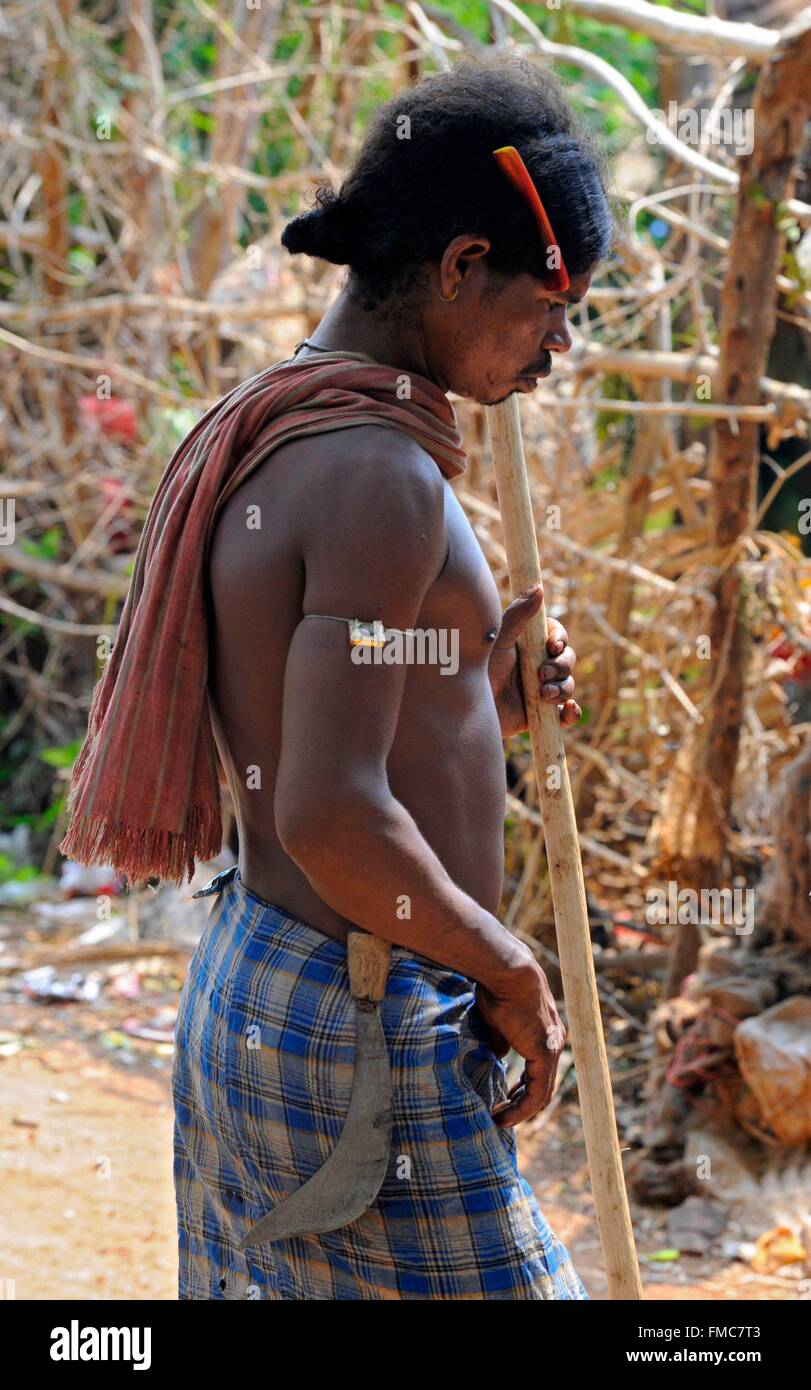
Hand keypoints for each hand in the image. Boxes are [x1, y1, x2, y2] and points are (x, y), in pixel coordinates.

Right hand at [475, 958, 566, 1126]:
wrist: (508, 972)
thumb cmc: (499, 988)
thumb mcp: (499, 1020)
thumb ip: (503, 1041)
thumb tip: (500, 1057)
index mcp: (546, 1033)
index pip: (539, 1070)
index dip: (522, 1087)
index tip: (504, 1099)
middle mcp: (554, 1042)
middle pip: (542, 1085)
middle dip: (520, 1103)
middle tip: (500, 1115)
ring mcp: (552, 1049)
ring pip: (540, 1093)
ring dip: (520, 1111)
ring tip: (500, 1121)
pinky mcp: (544, 1054)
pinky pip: (536, 1092)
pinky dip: (521, 1108)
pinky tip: (505, 1117)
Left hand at [488, 583, 579, 737]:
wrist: (465, 708)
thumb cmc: (476, 670)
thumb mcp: (497, 640)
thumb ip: (518, 615)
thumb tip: (539, 588)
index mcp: (527, 645)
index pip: (556, 636)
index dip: (560, 639)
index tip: (552, 646)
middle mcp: (535, 666)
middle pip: (567, 659)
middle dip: (561, 666)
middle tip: (542, 674)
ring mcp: (539, 689)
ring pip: (568, 684)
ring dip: (563, 688)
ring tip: (543, 695)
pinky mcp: (540, 714)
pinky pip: (566, 715)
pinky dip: (572, 713)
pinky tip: (567, 710)